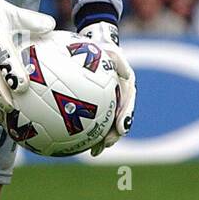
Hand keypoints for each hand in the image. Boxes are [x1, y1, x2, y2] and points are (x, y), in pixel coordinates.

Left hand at [78, 20, 135, 153]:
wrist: (96, 47)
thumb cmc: (103, 49)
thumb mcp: (112, 51)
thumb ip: (117, 58)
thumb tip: (125, 71)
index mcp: (126, 88)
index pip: (127, 105)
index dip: (125, 118)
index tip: (121, 129)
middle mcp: (119, 99)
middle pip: (118, 122)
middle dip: (112, 136)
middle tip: (105, 146)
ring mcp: (108, 104)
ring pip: (105, 126)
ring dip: (101, 140)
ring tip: (93, 152)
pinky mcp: (94, 107)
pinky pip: (89, 121)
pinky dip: (84, 131)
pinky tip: (71, 141)